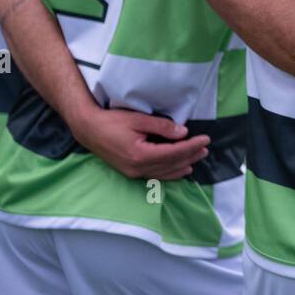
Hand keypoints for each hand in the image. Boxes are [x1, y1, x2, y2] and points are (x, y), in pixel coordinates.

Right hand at [69, 107, 210, 180]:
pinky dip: (170, 173)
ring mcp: (134, 173)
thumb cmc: (112, 121)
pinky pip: (156, 175)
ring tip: (197, 159)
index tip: (205, 139)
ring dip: (183, 165)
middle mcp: (138, 168)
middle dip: (191, 156)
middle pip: (172, 164)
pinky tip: (180, 170)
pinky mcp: (131, 172)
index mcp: (141, 155)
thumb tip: (183, 133)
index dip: (191, 146)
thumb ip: (162, 127)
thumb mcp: (139, 119)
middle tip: (206, 148)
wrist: (88, 130)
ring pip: (165, 173)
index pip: (174, 152)